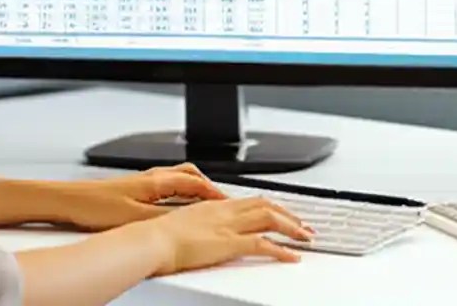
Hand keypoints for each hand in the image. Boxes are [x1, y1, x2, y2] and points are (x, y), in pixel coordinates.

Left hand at [58, 163, 227, 230]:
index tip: (227, 201)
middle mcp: (152, 177)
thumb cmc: (96, 206)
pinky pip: (167, 183)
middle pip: (190, 175)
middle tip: (220, 199)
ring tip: (203, 200)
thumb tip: (186, 222)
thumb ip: (163, 218)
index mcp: (156, 181)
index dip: (215, 192)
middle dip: (208, 186)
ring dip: (194, 186)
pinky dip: (180, 190)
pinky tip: (174, 203)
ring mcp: (143, 180)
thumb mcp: (135, 218)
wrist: (70, 200)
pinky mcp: (134, 186)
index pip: (196, 183)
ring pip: (178, 177)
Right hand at [147, 195, 313, 275]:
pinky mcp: (229, 243)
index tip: (284, 213)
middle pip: (267, 206)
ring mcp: (229, 226)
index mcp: (216, 205)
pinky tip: (292, 256)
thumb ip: (199, 223)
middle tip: (303, 226)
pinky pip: (263, 244)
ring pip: (271, 220)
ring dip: (292, 229)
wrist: (151, 240)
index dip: (273, 207)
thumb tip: (203, 229)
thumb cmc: (159, 236)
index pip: (252, 201)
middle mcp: (226, 211)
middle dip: (289, 215)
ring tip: (305, 238)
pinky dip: (282, 250)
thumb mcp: (184, 222)